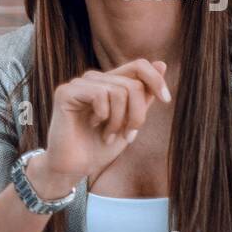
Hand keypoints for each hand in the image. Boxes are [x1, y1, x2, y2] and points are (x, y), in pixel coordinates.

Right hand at [41, 59, 169, 187]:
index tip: (166, 100)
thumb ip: (143, 95)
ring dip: (119, 120)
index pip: (139, 65)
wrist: (75, 168)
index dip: (156, 80)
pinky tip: (92, 125)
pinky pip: (100, 94)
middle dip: (137, 114)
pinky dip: (103, 115)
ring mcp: (78, 84)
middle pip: (133, 84)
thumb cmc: (100, 147)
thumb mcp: (130, 121)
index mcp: (108, 83)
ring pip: (119, 91)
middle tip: (127, 136)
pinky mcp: (65, 92)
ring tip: (108, 135)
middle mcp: (93, 79)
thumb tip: (162, 63)